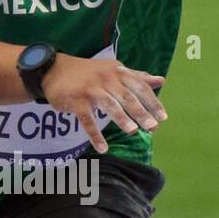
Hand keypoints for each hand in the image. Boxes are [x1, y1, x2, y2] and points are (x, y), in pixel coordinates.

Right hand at [41, 52, 167, 154]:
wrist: (54, 69)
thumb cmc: (89, 73)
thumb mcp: (114, 70)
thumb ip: (137, 77)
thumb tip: (160, 80)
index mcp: (118, 73)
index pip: (139, 87)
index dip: (152, 102)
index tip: (163, 117)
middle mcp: (106, 79)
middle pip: (126, 96)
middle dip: (140, 112)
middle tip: (153, 127)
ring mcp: (90, 90)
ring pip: (108, 105)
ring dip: (121, 118)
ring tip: (133, 131)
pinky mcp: (75, 101)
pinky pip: (86, 119)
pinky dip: (95, 134)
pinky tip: (103, 148)